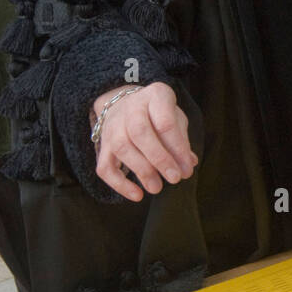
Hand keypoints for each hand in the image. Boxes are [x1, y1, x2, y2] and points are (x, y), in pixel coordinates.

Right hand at [90, 82, 197, 201]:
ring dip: (141, 171)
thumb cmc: (158, 114)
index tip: (188, 167)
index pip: (165, 121)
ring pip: (121, 147)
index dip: (178, 147)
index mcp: (155, 96)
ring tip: (157, 187)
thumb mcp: (176, 118)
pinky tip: (137, 195)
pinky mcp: (102, 145)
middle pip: (140, 132)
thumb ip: (182, 139)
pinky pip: (104, 166)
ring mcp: (113, 126)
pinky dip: (119, 184)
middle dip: (159, 158)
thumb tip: (189, 163)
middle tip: (175, 178)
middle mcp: (131, 107)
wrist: (126, 104)